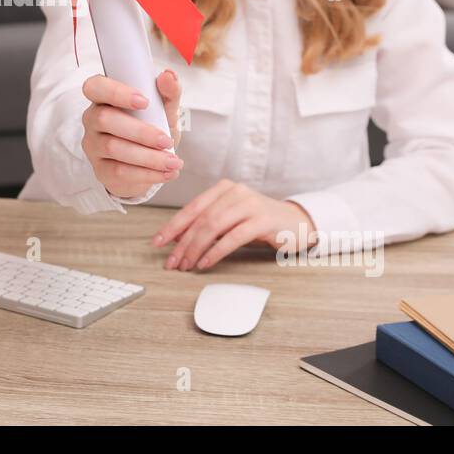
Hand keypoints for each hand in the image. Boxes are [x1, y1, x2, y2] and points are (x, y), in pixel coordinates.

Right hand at [80, 69, 184, 199]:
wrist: (148, 165)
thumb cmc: (152, 128)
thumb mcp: (164, 111)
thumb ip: (168, 93)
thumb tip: (169, 75)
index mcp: (105, 97)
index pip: (96, 87)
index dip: (115, 92)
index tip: (144, 101)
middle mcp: (93, 119)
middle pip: (105, 119)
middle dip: (140, 131)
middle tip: (166, 141)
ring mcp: (93, 145)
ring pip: (113, 148)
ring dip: (147, 156)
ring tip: (173, 162)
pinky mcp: (101, 169)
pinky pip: (120, 172)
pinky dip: (148, 173)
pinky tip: (167, 173)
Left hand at [151, 179, 318, 269]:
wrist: (297, 223)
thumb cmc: (258, 223)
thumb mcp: (230, 220)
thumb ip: (207, 225)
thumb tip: (176, 240)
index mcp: (223, 189)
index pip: (192, 208)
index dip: (172, 226)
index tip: (157, 243)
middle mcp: (235, 192)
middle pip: (201, 218)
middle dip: (182, 243)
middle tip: (172, 262)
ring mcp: (250, 204)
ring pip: (214, 226)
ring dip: (196, 248)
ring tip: (186, 265)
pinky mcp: (262, 220)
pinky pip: (233, 237)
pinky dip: (216, 251)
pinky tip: (205, 263)